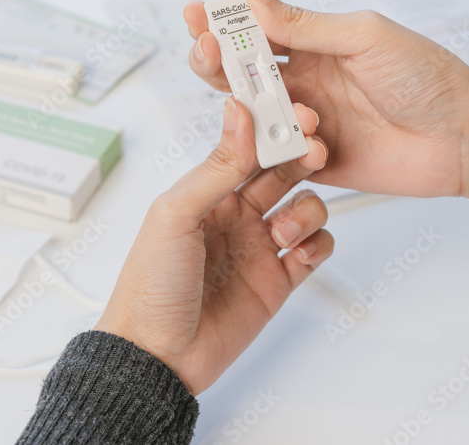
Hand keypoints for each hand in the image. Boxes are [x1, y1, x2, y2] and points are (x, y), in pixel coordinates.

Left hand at [94, 97, 331, 394]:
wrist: (157, 355)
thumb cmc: (150, 285)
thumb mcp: (177, 214)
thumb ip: (217, 166)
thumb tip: (239, 114)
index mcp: (208, 193)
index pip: (250, 147)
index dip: (275, 129)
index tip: (297, 116)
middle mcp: (237, 216)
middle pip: (284, 171)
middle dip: (303, 157)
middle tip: (314, 151)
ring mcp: (259, 248)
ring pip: (306, 208)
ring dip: (307, 210)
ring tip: (284, 231)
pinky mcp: (278, 281)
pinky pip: (314, 250)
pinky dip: (318, 244)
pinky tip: (299, 252)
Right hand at [184, 0, 468, 209]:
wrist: (464, 136)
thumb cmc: (425, 76)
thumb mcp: (364, 38)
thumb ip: (303, 24)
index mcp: (314, 45)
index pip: (254, 31)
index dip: (221, 23)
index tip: (196, 15)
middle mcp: (304, 82)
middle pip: (239, 75)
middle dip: (217, 65)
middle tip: (212, 58)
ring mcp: (309, 123)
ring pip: (255, 119)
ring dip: (261, 114)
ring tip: (304, 114)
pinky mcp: (318, 162)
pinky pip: (281, 159)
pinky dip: (290, 151)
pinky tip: (323, 146)